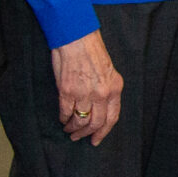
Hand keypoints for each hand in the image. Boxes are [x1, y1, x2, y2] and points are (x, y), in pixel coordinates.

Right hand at [54, 30, 123, 145]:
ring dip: (73, 128)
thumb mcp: (108, 71)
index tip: (96, 139)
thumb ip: (106, 90)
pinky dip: (63, 118)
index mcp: (115, 87)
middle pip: (96, 123)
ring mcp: (84, 92)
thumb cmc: (92, 51)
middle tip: (78, 137)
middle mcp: (102, 93)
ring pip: (80, 120)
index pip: (112, 118)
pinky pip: (65, 112)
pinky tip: (62, 119)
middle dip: (86, 134)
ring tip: (69, 130)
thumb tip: (100, 108)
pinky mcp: (67, 90)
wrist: (77, 37)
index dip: (103, 132)